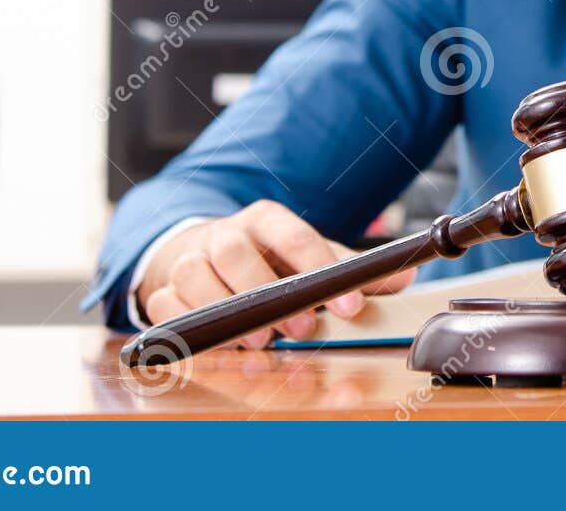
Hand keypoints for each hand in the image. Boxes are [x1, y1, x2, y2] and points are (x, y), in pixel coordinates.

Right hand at [136, 200, 415, 349]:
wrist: (198, 250)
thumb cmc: (261, 257)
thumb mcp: (304, 255)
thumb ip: (348, 267)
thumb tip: (403, 275)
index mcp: (265, 220)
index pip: (295, 235)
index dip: (321, 269)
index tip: (350, 306)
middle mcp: (224, 234)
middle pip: (234, 250)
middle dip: (266, 292)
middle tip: (299, 329)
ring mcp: (188, 258)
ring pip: (193, 274)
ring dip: (226, 312)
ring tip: (260, 343)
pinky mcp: (162, 286)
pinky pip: (164, 303)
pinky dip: (185, 325)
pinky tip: (215, 345)